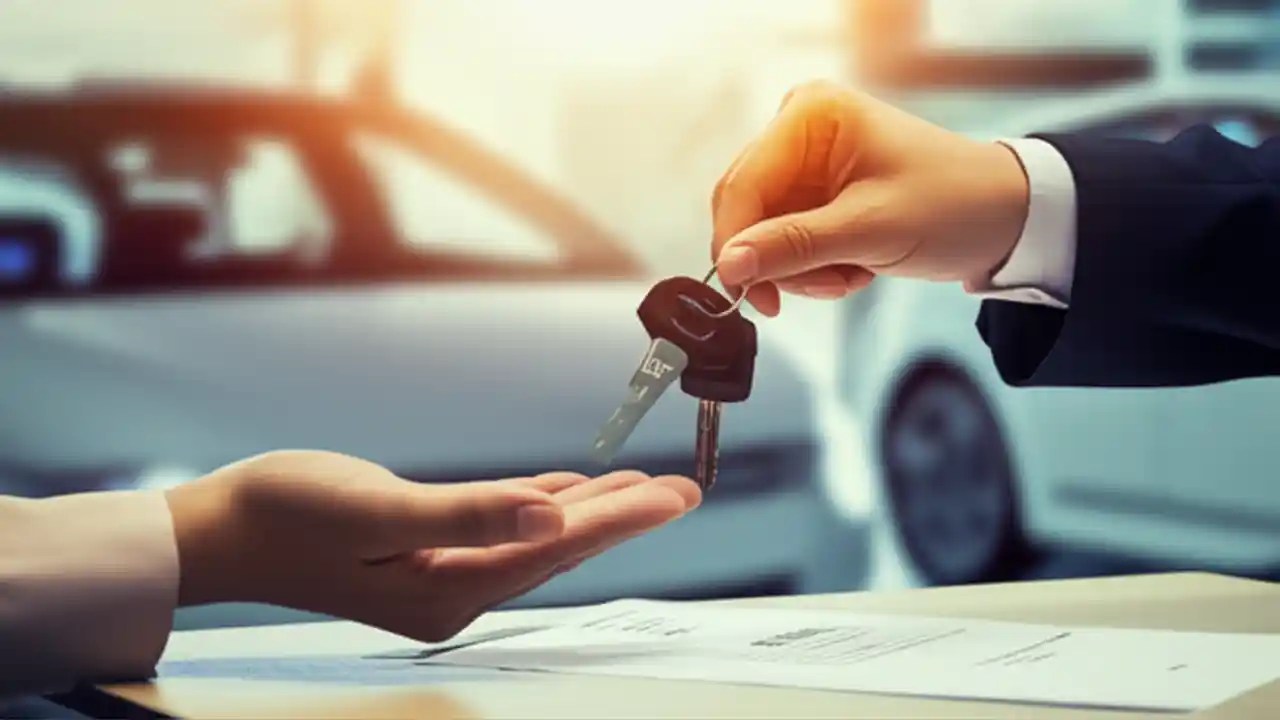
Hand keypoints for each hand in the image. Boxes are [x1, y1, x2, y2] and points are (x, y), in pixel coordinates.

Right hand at [165, 450, 699, 640]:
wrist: (224, 529)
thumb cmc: (287, 517)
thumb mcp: (377, 513)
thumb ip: (467, 514)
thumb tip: (552, 513)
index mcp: (450, 588)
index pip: (557, 548)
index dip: (624, 518)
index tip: (677, 495)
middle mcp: (456, 589)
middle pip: (560, 546)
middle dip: (626, 516)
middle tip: (685, 489)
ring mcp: (443, 571)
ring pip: (539, 535)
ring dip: (593, 508)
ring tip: (646, 485)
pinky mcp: (428, 549)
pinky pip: (504, 524)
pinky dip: (544, 503)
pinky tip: (571, 488)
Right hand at [711, 80, 1031, 315]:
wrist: (1004, 218)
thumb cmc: (953, 205)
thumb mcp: (870, 230)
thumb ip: (794, 246)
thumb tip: (730, 266)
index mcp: (809, 115)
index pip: (743, 185)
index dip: (736, 243)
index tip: (744, 293)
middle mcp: (798, 131)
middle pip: (747, 211)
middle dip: (781, 260)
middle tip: (822, 288)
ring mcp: (804, 164)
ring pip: (763, 236)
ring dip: (803, 270)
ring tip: (853, 275)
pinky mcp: (813, 195)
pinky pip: (785, 243)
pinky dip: (816, 268)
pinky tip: (856, 268)